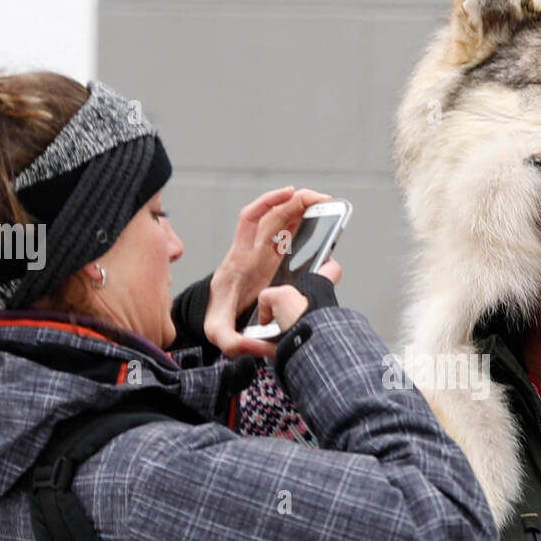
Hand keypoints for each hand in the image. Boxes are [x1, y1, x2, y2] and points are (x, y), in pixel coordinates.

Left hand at [203, 187, 333, 356]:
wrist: (214, 317)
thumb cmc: (216, 319)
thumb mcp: (218, 333)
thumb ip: (234, 342)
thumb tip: (262, 348)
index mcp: (240, 259)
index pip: (251, 219)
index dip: (270, 201)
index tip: (292, 193)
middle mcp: (251, 251)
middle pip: (273, 216)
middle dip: (297, 202)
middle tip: (324, 200)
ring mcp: (262, 254)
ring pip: (282, 223)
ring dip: (302, 210)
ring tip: (326, 207)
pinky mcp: (271, 261)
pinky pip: (287, 237)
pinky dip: (302, 226)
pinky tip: (319, 225)